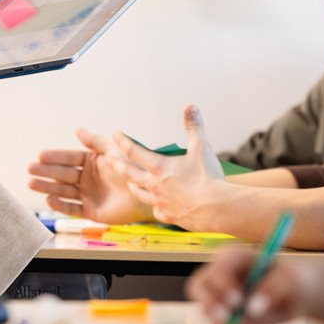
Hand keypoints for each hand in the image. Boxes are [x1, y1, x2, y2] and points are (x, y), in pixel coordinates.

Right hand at [27, 128, 152, 223]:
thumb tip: (77, 130)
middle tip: (31, 169)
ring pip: (63, 191)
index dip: (55, 157)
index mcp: (91, 162)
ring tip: (32, 183)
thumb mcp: (114, 150)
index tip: (41, 155)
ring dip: (47, 187)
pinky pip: (72, 208)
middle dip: (46, 171)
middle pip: (62, 174)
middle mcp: (86, 178)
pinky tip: (49, 200)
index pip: (69, 158)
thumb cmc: (135, 170)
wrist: (148, 194)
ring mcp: (87, 195)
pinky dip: (60, 205)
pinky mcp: (91, 211)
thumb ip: (95, 142)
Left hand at [111, 104, 226, 228]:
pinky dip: (155, 206)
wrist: (216, 209)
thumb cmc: (208, 178)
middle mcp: (154, 185)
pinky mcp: (168, 216)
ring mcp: (160, 202)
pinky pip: (157, 210)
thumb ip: (194, 127)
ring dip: (132, 186)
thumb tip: (191, 106)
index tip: (115, 134)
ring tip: (129, 183)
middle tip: (107, 160)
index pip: (134, 151)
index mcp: (159, 167)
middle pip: (129, 174)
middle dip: (117, 165)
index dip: (123, 141)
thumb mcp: (201, 147)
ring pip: (139, 193)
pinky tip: (157, 205)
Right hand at [187, 246, 312, 323]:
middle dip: (209, 304)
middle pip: (199, 286)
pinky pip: (213, 323)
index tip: (238, 302)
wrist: (293, 295)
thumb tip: (252, 309)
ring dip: (216, 320)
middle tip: (227, 319)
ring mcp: (216, 293)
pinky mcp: (219, 312)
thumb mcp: (290, 282)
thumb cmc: (291, 282)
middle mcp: (219, 273)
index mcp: (233, 257)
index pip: (219, 268)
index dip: (224, 284)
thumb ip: (272, 290)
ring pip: (203, 307)